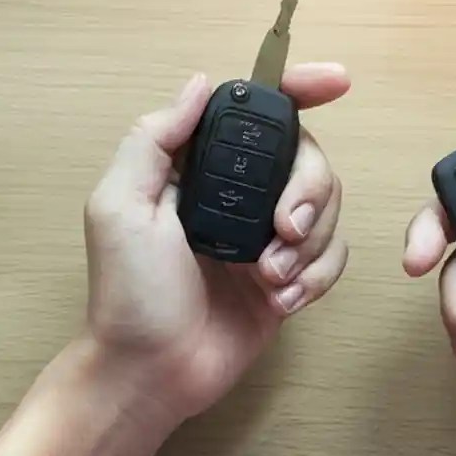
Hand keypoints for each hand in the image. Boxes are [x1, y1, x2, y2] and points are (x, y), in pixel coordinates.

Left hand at [81, 64, 350, 423]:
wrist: (153, 373)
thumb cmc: (128, 293)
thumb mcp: (120, 206)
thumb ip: (154, 139)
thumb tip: (201, 83)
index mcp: (201, 168)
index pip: (258, 114)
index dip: (300, 90)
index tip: (336, 82)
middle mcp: (240, 194)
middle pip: (308, 158)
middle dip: (308, 190)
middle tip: (283, 228)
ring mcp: (269, 235)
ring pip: (327, 206)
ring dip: (309, 242)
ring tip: (271, 277)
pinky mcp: (291, 274)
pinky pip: (334, 254)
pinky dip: (318, 274)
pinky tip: (283, 299)